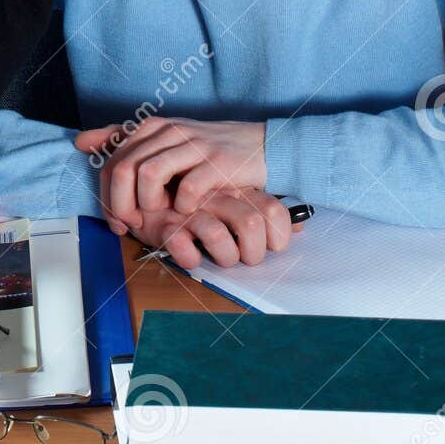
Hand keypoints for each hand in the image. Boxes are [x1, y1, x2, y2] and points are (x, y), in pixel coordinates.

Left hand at [76, 116, 266, 233]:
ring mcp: (193, 145)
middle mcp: (169, 132)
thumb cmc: (204, 151)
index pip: (112, 160)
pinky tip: (186, 211)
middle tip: (131, 224)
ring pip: (149, 174)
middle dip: (121, 204)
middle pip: (124, 169)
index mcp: (152, 128)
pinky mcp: (218, 162)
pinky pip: (187, 188)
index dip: (106, 195)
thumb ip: (121, 140)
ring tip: (156, 216)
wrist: (259, 146)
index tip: (116, 220)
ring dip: (146, 203)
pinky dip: (181, 206)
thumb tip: (80, 141)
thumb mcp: (162, 141)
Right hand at [127, 189, 302, 270]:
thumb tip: (301, 226)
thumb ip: (263, 210)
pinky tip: (191, 256)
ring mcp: (190, 211)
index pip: (273, 210)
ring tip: (220, 259)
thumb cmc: (195, 199)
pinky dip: (191, 260)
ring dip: (225, 258)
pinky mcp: (166, 225)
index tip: (273, 247)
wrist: (143, 183)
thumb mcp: (231, 199)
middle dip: (254, 253)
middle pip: (251, 224)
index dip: (280, 235)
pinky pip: (184, 249)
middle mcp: (216, 198)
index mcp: (235, 189)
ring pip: (219, 238)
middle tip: (246, 259)